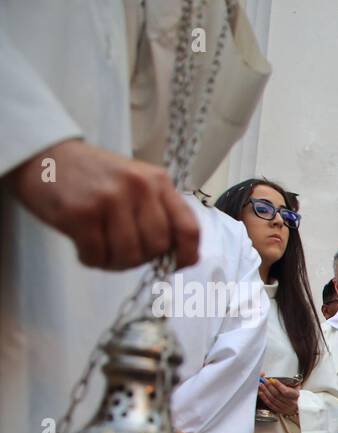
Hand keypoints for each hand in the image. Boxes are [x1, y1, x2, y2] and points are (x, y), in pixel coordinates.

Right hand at [5, 139, 199, 270]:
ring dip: (115, 262)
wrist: (42, 156)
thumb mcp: (136, 183)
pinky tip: (84, 245)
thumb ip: (160, 212)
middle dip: (141, 258)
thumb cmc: (93, 177)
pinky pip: (98, 256)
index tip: (175, 265)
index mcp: (158, 181)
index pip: (189, 229)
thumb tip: (183, 257)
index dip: (186, 256)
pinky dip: (92, 259)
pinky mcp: (80, 213)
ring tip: (102, 248)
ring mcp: (109, 199)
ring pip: (129, 256)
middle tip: (121, 250)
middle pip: (158, 247)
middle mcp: (138, 187)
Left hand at [257, 376, 299, 417]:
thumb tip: (275, 379)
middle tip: (264, 381)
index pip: (286, 391)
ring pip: (273, 399)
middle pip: (277, 395)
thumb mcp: (296, 386)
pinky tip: (261, 393)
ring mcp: (285, 408)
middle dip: (269, 387)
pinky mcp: (279, 411)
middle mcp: (291, 403)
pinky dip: (265, 398)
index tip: (273, 380)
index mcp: (296, 396)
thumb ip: (289, 382)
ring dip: (266, 392)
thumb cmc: (295, 394)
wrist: (298, 405)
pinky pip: (270, 404)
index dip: (278, 385)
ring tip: (261, 385)